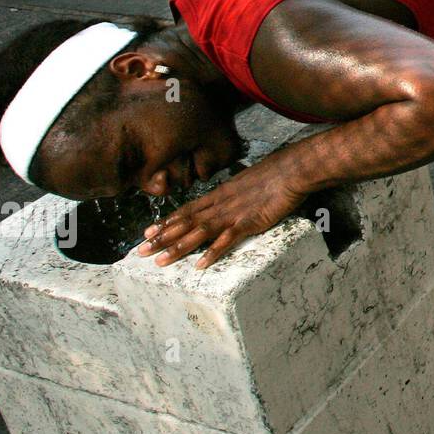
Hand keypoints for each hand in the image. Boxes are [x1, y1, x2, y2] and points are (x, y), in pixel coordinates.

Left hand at [137, 157, 307, 268]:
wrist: (293, 169)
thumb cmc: (277, 173)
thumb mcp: (250, 181)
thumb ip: (237, 192)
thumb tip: (231, 198)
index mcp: (221, 194)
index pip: (188, 210)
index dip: (167, 222)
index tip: (148, 231)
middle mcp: (221, 203)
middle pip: (186, 222)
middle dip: (162, 237)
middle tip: (140, 251)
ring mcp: (234, 213)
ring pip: (199, 232)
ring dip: (178, 247)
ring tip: (160, 261)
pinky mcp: (249, 222)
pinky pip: (227, 240)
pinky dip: (212, 252)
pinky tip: (200, 265)